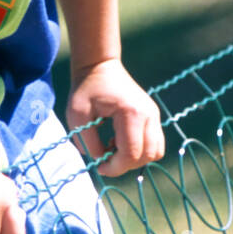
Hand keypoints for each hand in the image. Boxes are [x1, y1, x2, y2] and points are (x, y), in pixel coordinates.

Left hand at [66, 58, 164, 176]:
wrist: (99, 66)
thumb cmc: (86, 89)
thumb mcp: (77, 115)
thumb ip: (88, 142)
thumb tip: (100, 160)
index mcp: (131, 113)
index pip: (131, 153)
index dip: (116, 168)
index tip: (99, 167)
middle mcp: (149, 114)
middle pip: (147, 156)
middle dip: (125, 165)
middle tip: (105, 159)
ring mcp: (154, 114)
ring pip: (155, 152)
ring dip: (135, 158)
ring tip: (113, 148)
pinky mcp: (153, 116)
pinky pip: (154, 143)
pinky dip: (140, 150)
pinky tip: (120, 141)